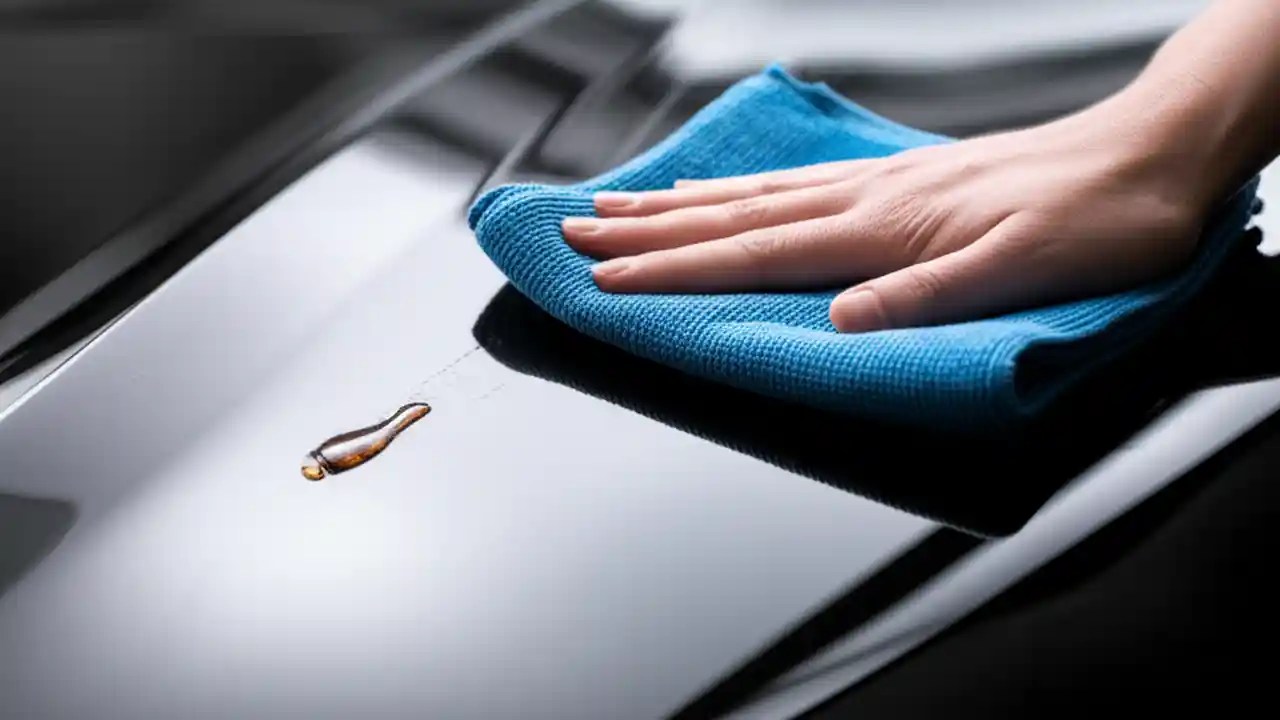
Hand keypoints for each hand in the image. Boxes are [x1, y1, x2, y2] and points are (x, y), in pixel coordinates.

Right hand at [561, 101, 1214, 332]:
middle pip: (732, 217)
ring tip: (619, 205)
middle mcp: (864, 199)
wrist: (1148, 156)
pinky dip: (741, 185)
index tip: (606, 277)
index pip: (755, 254)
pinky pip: (795, 180)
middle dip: (646, 231)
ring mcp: (875, 183)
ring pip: (754, 193)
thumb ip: (924, 296)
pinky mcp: (893, 178)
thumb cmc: (1096, 220)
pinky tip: (721, 186)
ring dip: (679, 204)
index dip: (675, 269)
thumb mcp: (1022, 271)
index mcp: (883, 229)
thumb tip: (838, 320)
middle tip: (574, 232)